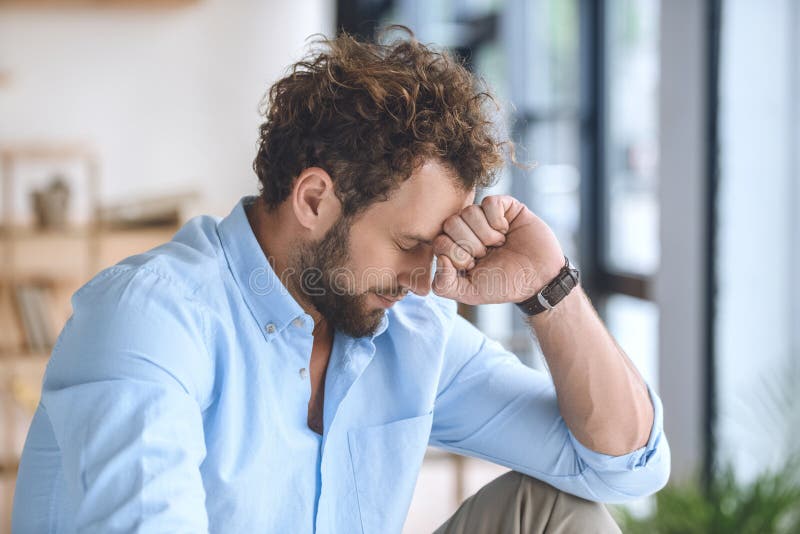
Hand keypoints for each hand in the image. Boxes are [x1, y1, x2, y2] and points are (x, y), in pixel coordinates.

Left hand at [431, 195, 565, 304]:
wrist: (539, 279)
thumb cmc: (505, 285)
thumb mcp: (470, 293)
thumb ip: (445, 285)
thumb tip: (439, 258)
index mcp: (456, 248)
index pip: (440, 241)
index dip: (456, 255)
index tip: (473, 266)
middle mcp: (468, 230)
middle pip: (451, 223)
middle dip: (470, 244)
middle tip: (487, 254)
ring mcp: (485, 217)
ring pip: (469, 211)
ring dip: (486, 234)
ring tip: (499, 244)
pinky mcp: (504, 207)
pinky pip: (489, 202)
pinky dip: (497, 220)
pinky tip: (506, 231)